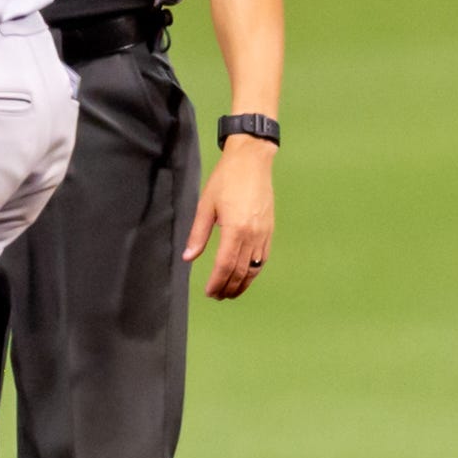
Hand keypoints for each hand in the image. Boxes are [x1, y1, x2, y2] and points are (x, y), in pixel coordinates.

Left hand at [185, 137, 275, 299]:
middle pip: (240, 271)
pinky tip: (245, 276)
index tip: (209, 292)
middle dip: (228, 287)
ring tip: (230, 292)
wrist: (252, 161)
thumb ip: (198, 234)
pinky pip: (262, 258)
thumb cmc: (226, 179)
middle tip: (217, 296)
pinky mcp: (269, 230)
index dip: (217, 282)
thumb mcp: (206, 205)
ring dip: (242, 283)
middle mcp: (253, 235)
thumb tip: (188, 257)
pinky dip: (253, 271)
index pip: (225, 265)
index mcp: (235, 229)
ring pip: (254, 268)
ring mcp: (264, 233)